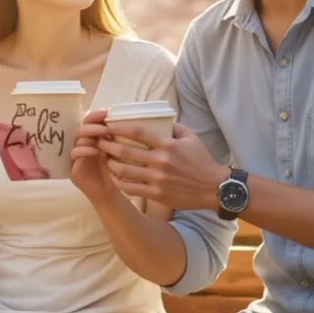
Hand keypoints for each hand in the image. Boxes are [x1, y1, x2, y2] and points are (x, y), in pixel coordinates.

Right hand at [70, 110, 118, 202]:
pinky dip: (85, 149)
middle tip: (104, 127)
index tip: (106, 112)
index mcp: (92, 138)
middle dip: (92, 125)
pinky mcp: (73, 168)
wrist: (111, 194)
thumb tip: (119, 119)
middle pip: (81, 128)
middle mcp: (82, 145)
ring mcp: (77, 156)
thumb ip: (114, 137)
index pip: (88, 121)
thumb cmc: (115, 171)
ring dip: (89, 135)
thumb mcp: (117, 152)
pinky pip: (74, 154)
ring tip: (102, 136)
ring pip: (77, 139)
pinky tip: (96, 150)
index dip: (95, 115)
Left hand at [97, 122, 224, 210]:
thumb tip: (159, 118)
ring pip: (124, 171)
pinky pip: (131, 188)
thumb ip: (173, 127)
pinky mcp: (157, 194)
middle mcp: (160, 161)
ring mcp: (157, 179)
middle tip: (99, 141)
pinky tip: (114, 177)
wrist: (214, 187)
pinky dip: (119, 182)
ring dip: (110, 164)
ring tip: (104, 159)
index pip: (137, 132)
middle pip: (125, 151)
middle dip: (107, 145)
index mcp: (168, 144)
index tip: (108, 125)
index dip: (119, 127)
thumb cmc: (202, 161)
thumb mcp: (191, 138)